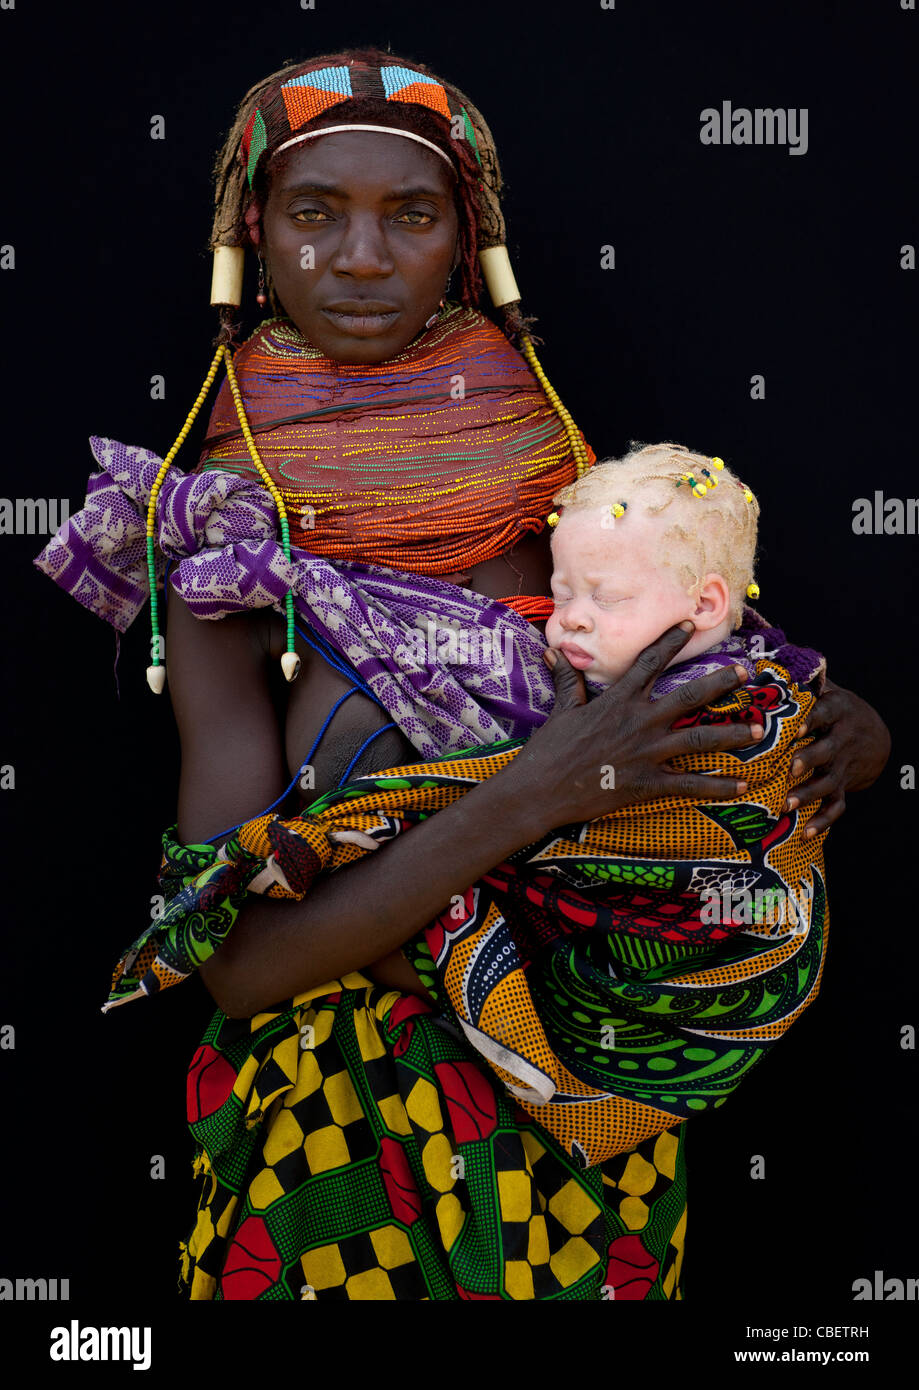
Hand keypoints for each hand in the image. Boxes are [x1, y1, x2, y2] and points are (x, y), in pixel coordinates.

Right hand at [509, 621, 764, 827]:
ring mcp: (646, 753)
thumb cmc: (548, 750)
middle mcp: (639, 722)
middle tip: (745, 674)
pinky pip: (690, 784)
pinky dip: (718, 786)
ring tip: (757, 728)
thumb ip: (566, 679)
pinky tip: (741, 784)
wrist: (540, 791)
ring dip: (731, 734)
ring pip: (698, 738)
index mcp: (618, 700)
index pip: (650, 662)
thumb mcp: (560, 710)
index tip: (690, 623)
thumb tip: (553, 651)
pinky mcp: (647, 784)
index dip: (671, 640)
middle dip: (720, 683)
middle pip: (688, 697)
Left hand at [783, 679, 890, 835]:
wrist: (875, 735)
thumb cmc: (837, 709)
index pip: (823, 714)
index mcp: (836, 711)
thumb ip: (802, 680)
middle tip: (789, 769)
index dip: (810, 721)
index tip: (795, 728)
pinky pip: (837, 806)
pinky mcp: (844, 786)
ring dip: (808, 794)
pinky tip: (805, 833)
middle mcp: (841, 739)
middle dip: (808, 760)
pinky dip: (823, 821)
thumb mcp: (828, 690)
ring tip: (786, 804)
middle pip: (826, 751)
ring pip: (828, 782)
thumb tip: (765, 662)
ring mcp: (843, 765)